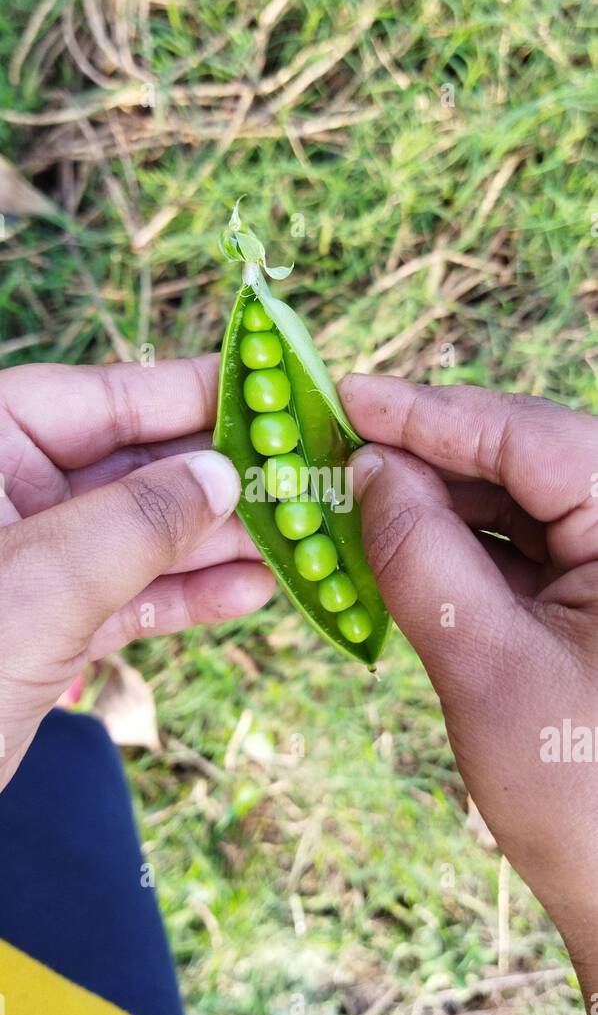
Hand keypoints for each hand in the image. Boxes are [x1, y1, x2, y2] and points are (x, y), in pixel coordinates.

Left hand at [0, 357, 273, 791]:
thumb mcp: (38, 584)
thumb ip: (135, 521)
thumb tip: (223, 473)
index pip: (103, 395)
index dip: (195, 392)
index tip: (278, 389)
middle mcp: (4, 492)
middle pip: (133, 463)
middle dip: (222, 477)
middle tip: (312, 478)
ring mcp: (25, 561)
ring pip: (139, 534)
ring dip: (220, 542)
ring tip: (304, 539)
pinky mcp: (41, 625)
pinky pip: (126, 596)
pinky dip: (185, 598)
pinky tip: (253, 593)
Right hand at [341, 377, 597, 996]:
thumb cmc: (582, 799)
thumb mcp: (485, 666)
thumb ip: (422, 554)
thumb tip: (366, 469)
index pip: (531, 436)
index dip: (429, 412)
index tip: (344, 393)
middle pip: (527, 460)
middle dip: (426, 456)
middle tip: (330, 447)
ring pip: (522, 503)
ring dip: (438, 502)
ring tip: (349, 498)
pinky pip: (527, 550)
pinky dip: (462, 547)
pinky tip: (397, 543)